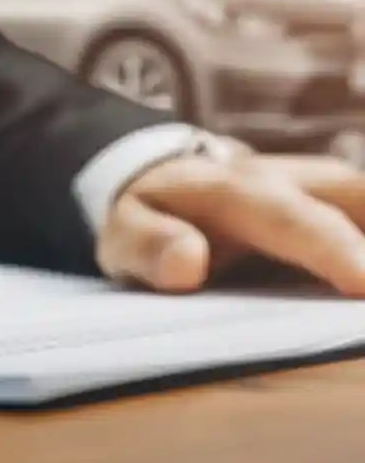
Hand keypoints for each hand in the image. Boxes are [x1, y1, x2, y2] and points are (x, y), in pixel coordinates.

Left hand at [97, 140, 364, 294]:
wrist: (157, 176)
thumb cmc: (142, 214)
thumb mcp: (122, 231)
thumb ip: (147, 247)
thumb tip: (188, 263)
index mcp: (237, 190)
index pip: (293, 219)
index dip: (332, 250)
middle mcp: (290, 179)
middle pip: (356, 199)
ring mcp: (321, 185)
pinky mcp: (337, 201)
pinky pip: (363, 215)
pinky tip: (362, 287)